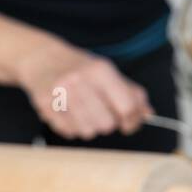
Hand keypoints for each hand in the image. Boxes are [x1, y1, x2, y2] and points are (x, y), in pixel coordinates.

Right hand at [15, 37, 152, 140]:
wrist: (42, 59)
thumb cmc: (81, 69)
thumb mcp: (108, 73)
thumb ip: (131, 93)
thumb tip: (149, 114)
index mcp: (100, 70)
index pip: (127, 105)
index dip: (133, 120)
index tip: (130, 123)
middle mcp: (80, 80)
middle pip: (107, 124)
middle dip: (109, 123)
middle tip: (102, 112)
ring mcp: (60, 94)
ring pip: (88, 131)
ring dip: (91, 126)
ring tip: (85, 112)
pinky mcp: (45, 106)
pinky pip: (69, 132)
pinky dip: (73, 128)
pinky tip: (70, 113)